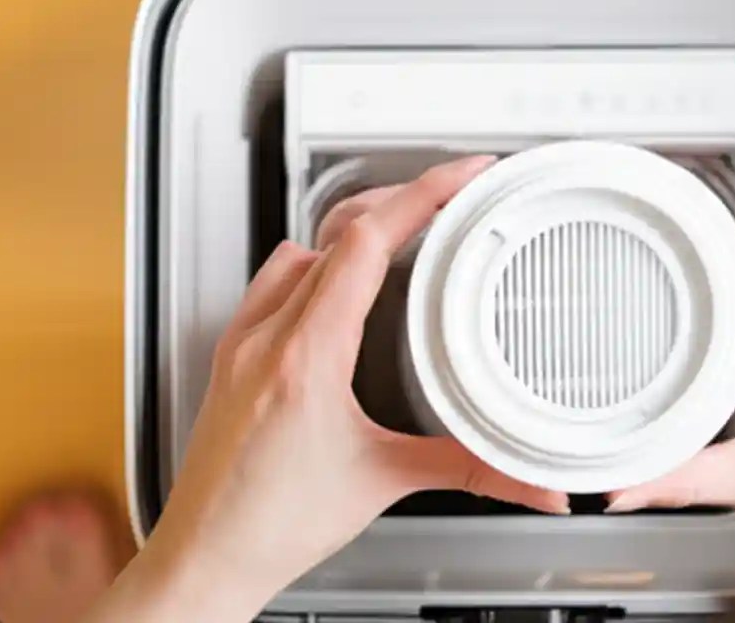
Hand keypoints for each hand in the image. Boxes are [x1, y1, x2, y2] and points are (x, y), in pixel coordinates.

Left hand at [89, 156, 566, 622]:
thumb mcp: (383, 483)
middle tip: (448, 194)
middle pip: (337, 230)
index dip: (421, 195)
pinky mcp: (232, 355)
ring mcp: (243, 340)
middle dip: (400, 201)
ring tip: (400, 229)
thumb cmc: (267, 526)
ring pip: (301, 248)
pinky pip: (273, 281)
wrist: (204, 558)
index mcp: (305, 354)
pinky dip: (314, 263)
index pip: (367, 241)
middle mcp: (266, 334)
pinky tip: (336, 286)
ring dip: (354, 229)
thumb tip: (531, 480)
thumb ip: (469, 470)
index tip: (461, 176)